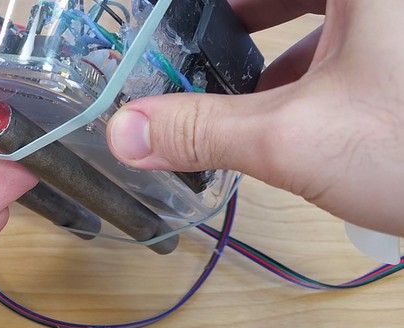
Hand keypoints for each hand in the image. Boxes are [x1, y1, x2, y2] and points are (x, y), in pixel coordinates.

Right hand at [107, 0, 403, 235]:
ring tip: (228, 74)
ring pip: (319, 2)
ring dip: (270, 30)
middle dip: (233, 15)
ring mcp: (396, 17)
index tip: (174, 25)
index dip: (207, 8)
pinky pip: (354, 24)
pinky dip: (312, 50)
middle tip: (192, 41)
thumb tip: (126, 133)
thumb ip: (201, 130)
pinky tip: (285, 96)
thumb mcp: (296, 138)